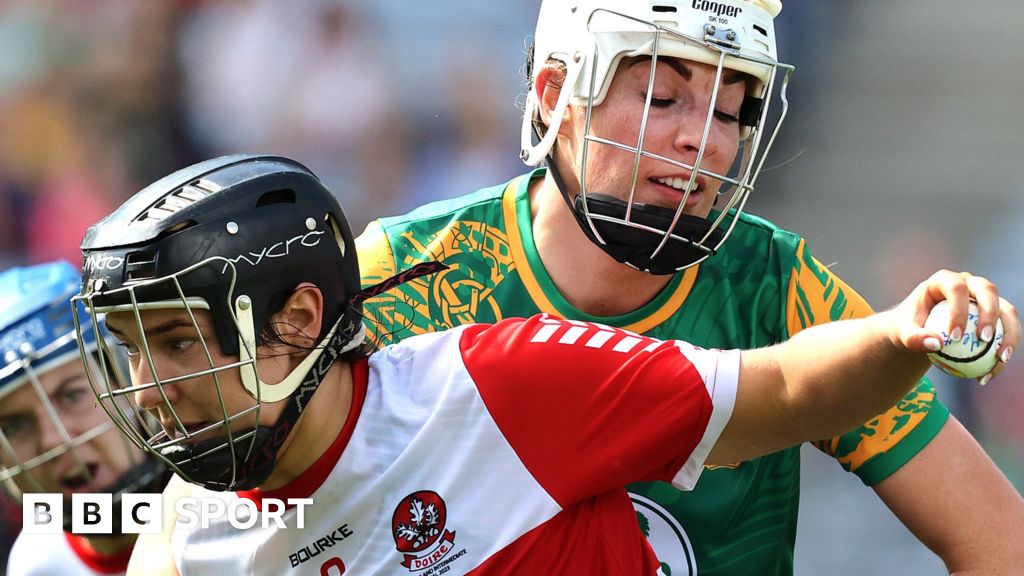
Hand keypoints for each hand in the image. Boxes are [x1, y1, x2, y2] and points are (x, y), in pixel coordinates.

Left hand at [887, 270, 1018, 383]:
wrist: (918, 329)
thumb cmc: (910, 326)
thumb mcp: (903, 333)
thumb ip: (914, 338)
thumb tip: (937, 344)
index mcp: (944, 280)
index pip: (956, 288)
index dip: (958, 310)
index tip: (953, 337)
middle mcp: (968, 283)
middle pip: (988, 290)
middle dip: (990, 314)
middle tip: (984, 340)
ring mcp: (984, 297)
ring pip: (1006, 310)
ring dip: (1009, 334)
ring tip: (1000, 359)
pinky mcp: (994, 313)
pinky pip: (1007, 329)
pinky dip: (1004, 349)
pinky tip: (993, 372)